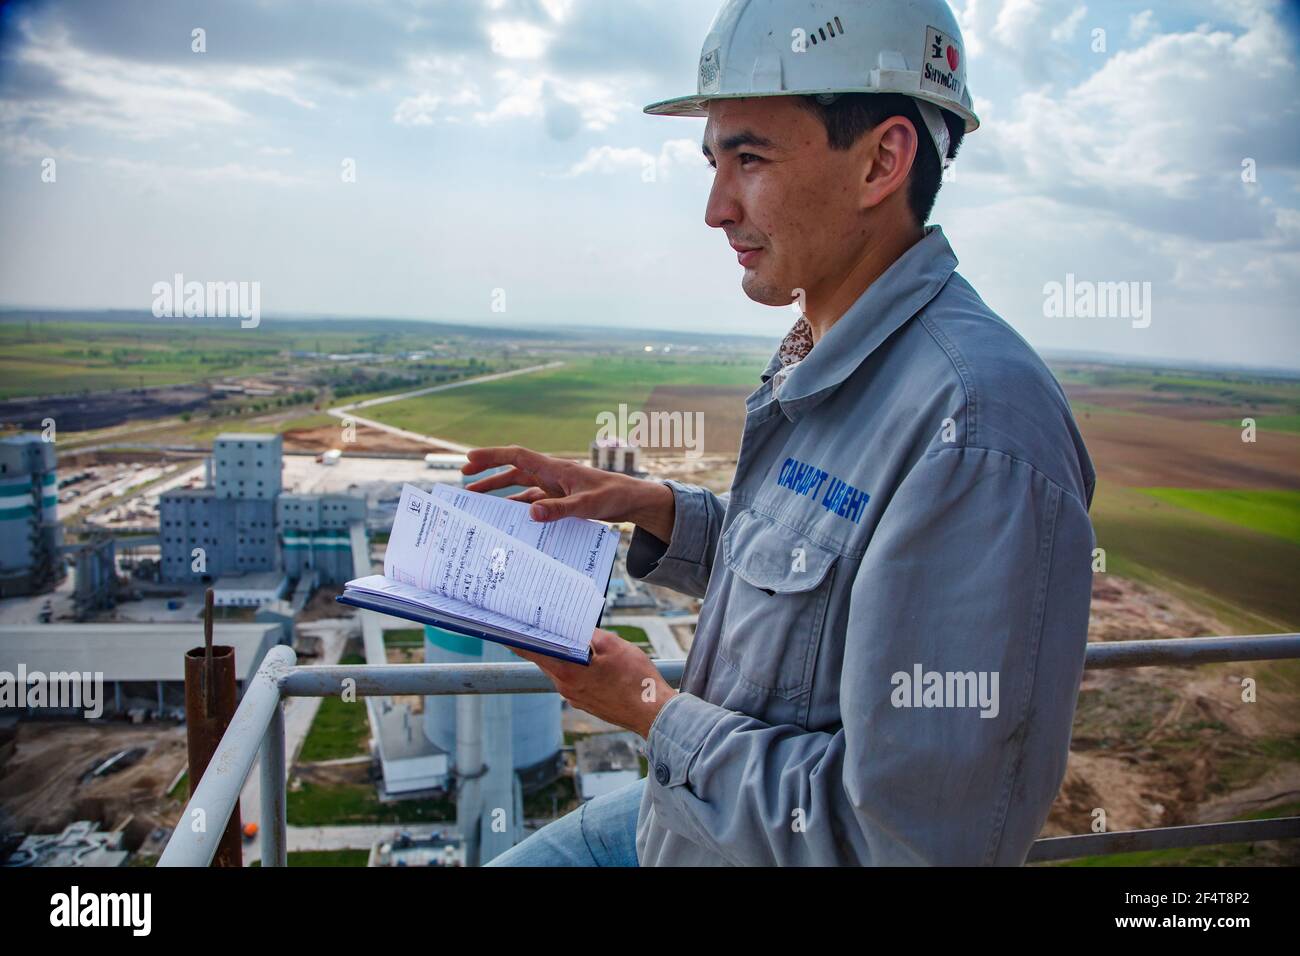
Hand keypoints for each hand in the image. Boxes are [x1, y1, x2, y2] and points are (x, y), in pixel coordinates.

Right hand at [462, 444, 674, 541]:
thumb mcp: (587, 505)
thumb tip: (531, 514)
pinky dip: (517, 506)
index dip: (492, 456)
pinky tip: (506, 516)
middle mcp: (551, 474)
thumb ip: (560, 510)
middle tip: (463, 479)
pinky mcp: (561, 498)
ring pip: (519, 485)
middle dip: (487, 473)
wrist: (633, 500)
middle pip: (512, 469)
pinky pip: (532, 500)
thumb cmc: (614, 497)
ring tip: (475, 499)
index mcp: (555, 469)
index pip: (517, 457)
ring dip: (498, 490)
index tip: (469, 459)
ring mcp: (554, 486)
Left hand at [509, 629, 676, 738]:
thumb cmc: (636, 681)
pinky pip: (576, 680)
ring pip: (563, 670)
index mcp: (567, 672)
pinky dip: (579, 667)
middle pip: (547, 659)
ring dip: (566, 654)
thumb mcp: (614, 646)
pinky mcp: (588, 702)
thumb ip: (589, 634)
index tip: (507, 628)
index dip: (518, 639)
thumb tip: (574, 628)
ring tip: (576, 638)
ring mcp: (576, 698)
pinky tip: (594, 660)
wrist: (653, 713)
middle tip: (545, 623)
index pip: (533, 652)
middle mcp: (566, 688)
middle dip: (547, 642)